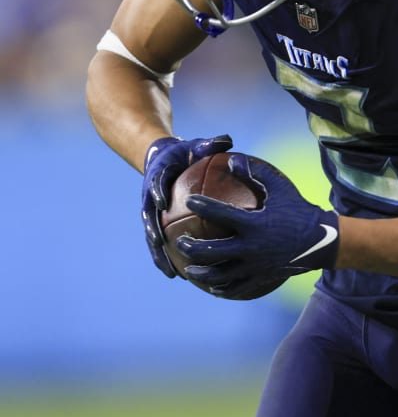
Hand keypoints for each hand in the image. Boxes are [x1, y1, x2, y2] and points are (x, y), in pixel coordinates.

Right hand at [141, 134, 232, 276]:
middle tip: (161, 244)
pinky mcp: (157, 224)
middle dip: (153, 230)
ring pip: (152, 236)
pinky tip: (181, 276)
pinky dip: (168, 259)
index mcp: (158, 177)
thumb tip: (228, 140)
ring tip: (171, 272)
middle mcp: (150, 198)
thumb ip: (210, 144)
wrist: (163, 158)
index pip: (155, 183)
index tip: (161, 202)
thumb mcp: (197, 145)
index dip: (157, 192)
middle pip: (148, 216)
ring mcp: (152, 213)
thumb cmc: (186, 152)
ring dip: (159, 254)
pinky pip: (162, 244)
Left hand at [176, 153, 337, 299]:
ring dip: (200, 273)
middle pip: (211, 252)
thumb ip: (255, 174)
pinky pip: (237, 287)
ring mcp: (255, 265)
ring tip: (189, 270)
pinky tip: (214, 287)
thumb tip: (232, 159)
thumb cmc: (300, 211)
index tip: (189, 200)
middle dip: (190, 248)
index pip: (220, 214)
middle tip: (180, 242)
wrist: (322, 241)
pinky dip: (222, 288)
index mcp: (254, 224)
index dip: (202, 206)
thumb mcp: (281, 189)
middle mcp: (251, 247)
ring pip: (220, 275)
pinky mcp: (261, 277)